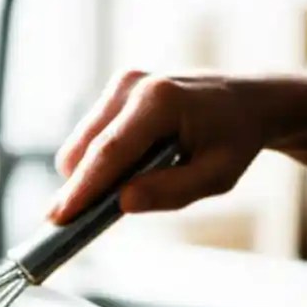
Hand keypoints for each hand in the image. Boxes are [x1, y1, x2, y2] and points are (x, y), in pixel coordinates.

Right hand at [48, 70, 268, 221]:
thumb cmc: (234, 140)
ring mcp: (121, 84)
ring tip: (126, 189)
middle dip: (77, 187)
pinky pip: (90, 136)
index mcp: (160, 101)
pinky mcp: (115, 90)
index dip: (82, 188)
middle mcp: (133, 85)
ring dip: (91, 174)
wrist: (247, 101)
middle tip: (73, 223)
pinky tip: (128, 170)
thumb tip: (122, 202)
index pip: (110, 151)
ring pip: (81, 143)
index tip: (59, 217)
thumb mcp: (217, 176)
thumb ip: (171, 191)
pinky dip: (98, 160)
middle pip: (85, 147)